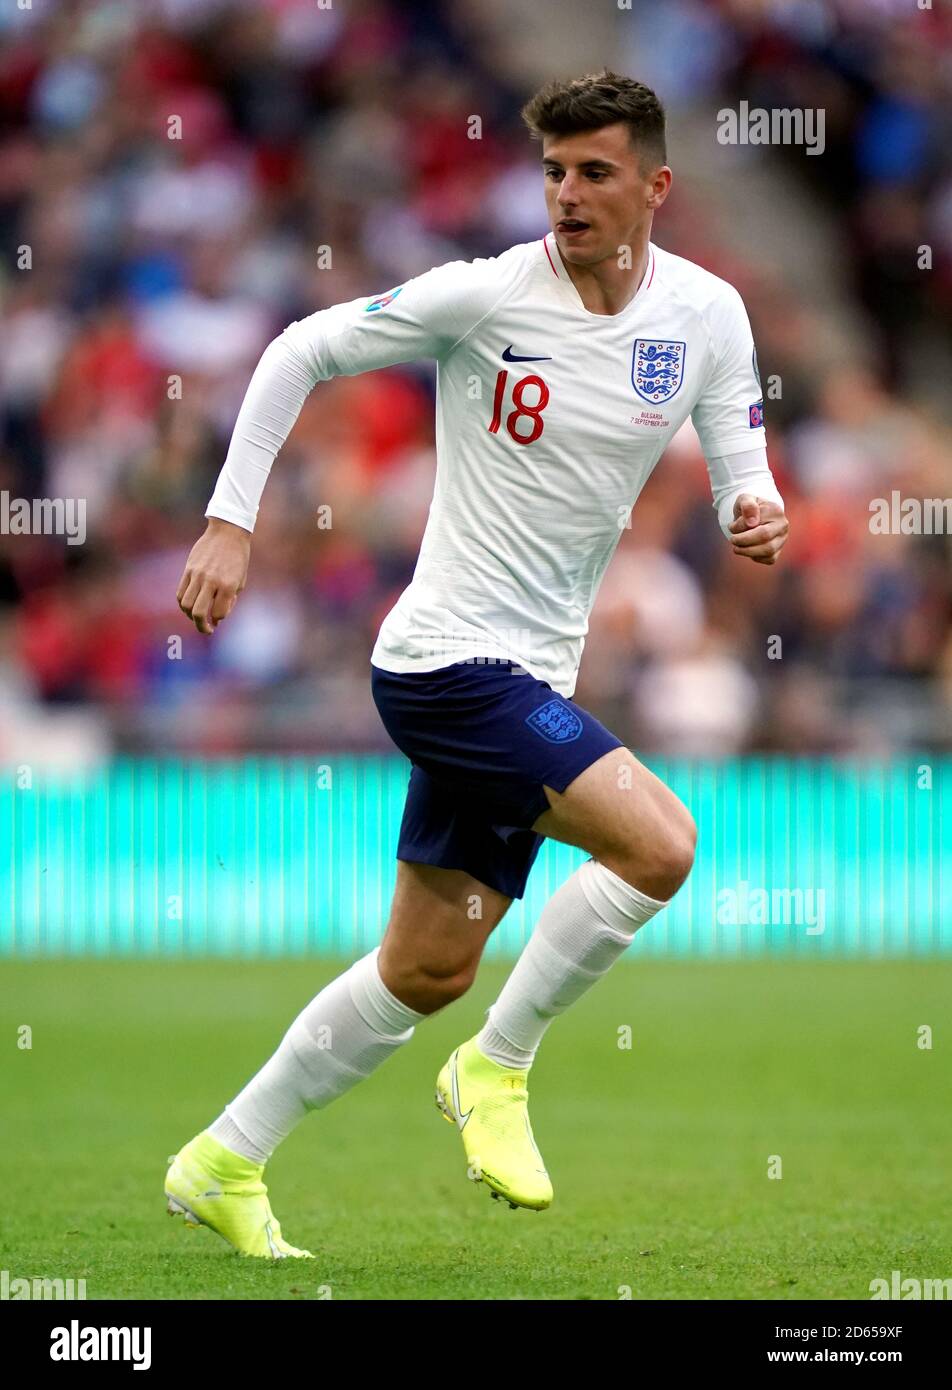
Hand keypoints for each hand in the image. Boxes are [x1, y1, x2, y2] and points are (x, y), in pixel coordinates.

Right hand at [176, 517, 250, 634]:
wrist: (228, 532)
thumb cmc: (237, 558)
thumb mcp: (240, 581)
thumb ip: (229, 601)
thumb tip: (216, 620)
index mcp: (228, 585)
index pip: (218, 613)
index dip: (219, 619)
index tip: (220, 618)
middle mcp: (212, 581)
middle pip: (198, 613)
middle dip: (201, 627)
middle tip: (206, 629)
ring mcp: (198, 575)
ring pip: (185, 605)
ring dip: (190, 616)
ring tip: (197, 616)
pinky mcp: (188, 569)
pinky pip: (180, 593)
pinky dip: (183, 604)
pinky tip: (190, 604)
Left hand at [728, 495, 788, 564]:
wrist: (753, 517)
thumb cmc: (748, 509)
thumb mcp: (744, 500)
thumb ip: (747, 506)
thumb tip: (752, 522)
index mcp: (775, 511)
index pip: (756, 523)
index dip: (740, 527)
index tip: (731, 525)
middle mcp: (782, 525)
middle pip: (765, 538)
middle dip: (743, 541)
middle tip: (732, 539)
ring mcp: (782, 539)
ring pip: (768, 551)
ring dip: (747, 551)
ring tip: (736, 547)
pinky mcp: (778, 551)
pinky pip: (768, 559)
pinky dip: (755, 557)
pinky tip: (747, 549)